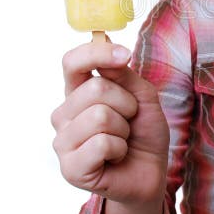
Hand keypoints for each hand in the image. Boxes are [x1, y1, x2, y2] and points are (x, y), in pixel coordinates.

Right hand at [51, 40, 169, 206]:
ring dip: (124, 129)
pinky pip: (101, 144)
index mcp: (76, 93)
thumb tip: (104, 41)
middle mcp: (63, 115)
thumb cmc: (143, 133)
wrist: (150, 172)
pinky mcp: (70, 168)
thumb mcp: (141, 96)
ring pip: (100, 116)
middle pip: (95, 88)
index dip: (97, 53)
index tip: (125, 55)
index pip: (72, 62)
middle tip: (128, 121)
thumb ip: (122, 73)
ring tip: (122, 140)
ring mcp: (63, 142)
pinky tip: (116, 157)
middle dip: (126, 104)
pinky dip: (120, 149)